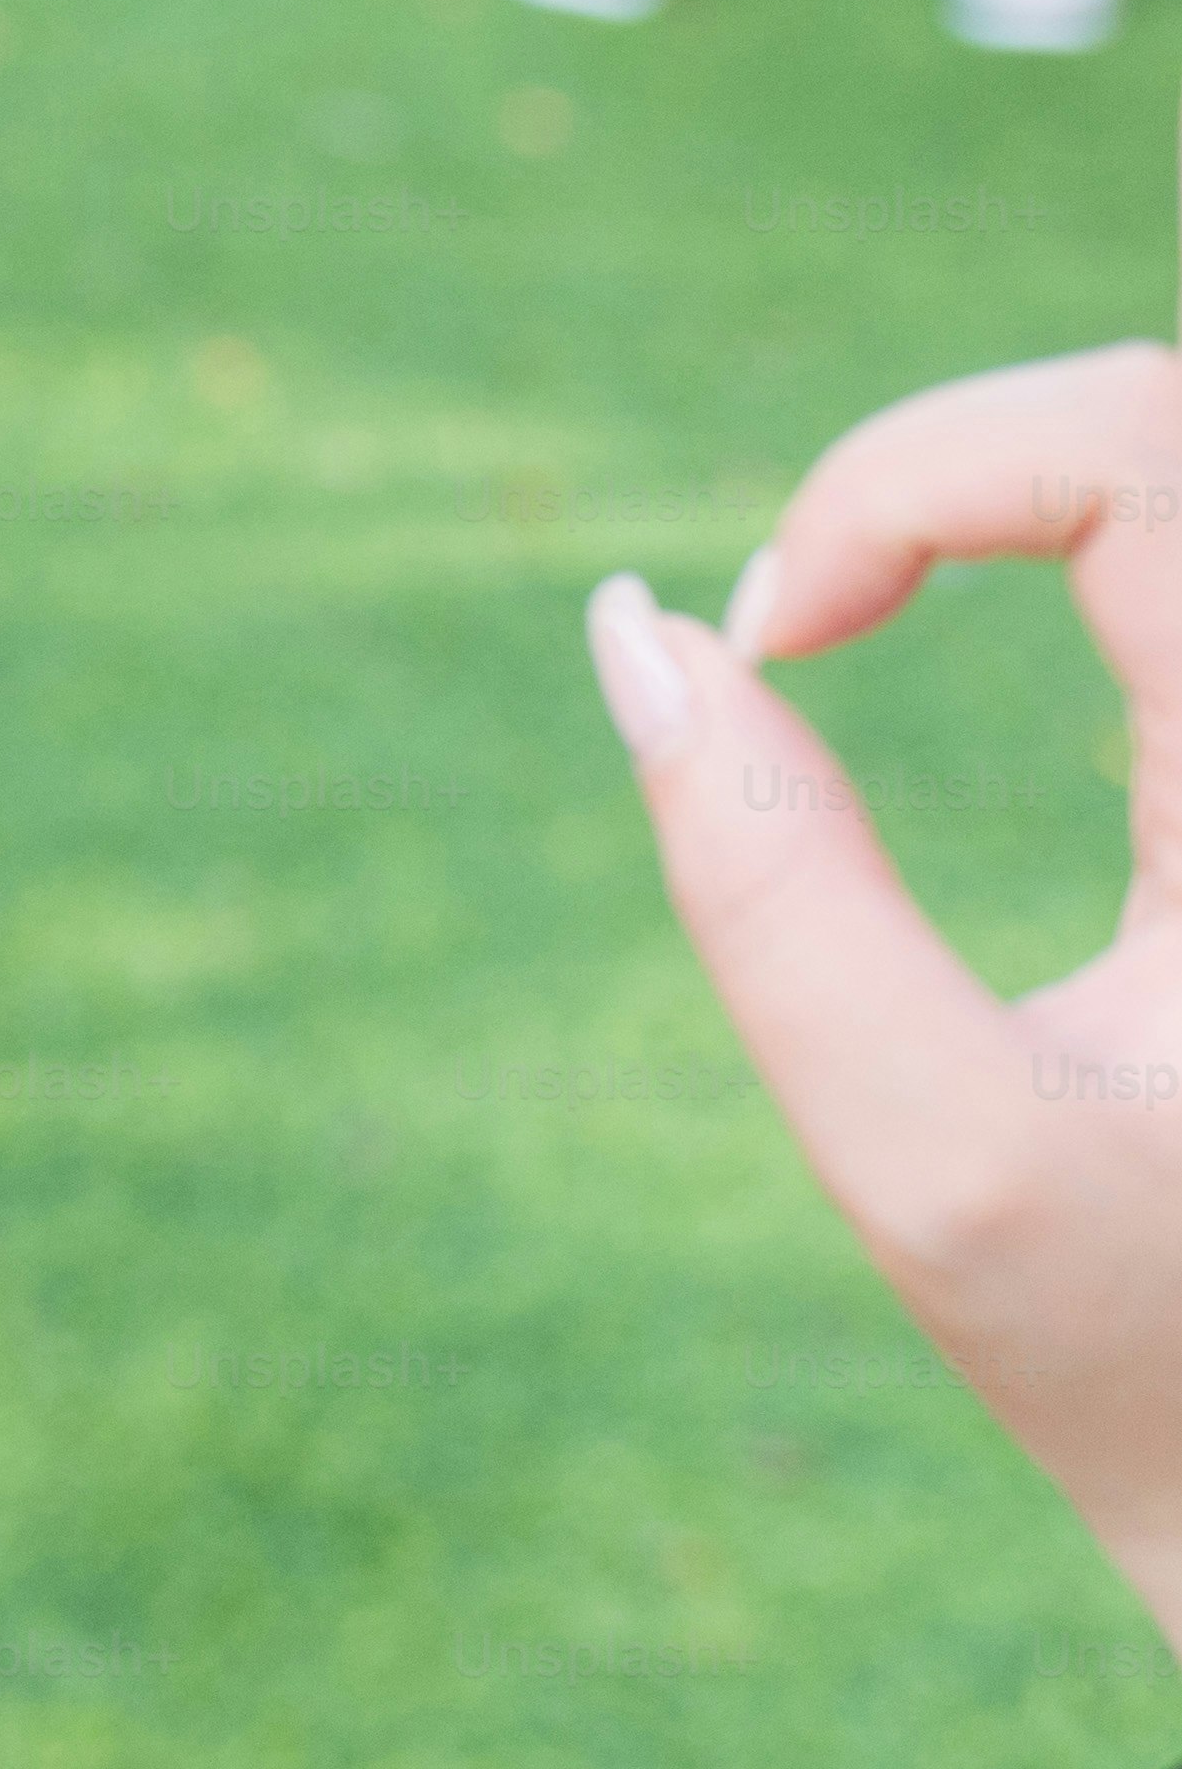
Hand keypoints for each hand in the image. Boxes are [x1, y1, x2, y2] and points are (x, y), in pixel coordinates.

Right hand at [586, 340, 1181, 1662]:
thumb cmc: (1154, 1357)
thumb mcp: (939, 1157)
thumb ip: (772, 886)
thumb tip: (640, 629)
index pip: (1137, 438)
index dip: (907, 471)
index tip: (776, 639)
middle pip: (1164, 411)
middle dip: (942, 454)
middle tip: (803, 620)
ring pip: (1173, 466)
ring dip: (1008, 483)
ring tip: (863, 610)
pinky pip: (1175, 549)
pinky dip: (1064, 528)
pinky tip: (956, 625)